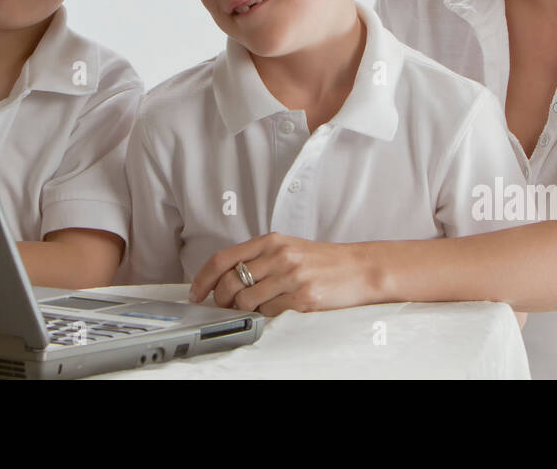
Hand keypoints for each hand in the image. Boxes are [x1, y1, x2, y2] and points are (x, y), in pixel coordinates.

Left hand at [187, 233, 376, 315]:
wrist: (360, 268)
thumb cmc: (323, 261)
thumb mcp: (288, 248)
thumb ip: (259, 258)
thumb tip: (225, 278)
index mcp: (272, 241)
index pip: (223, 258)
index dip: (203, 278)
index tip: (196, 292)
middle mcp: (279, 256)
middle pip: (230, 282)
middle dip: (221, 299)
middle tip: (223, 305)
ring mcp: (291, 278)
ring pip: (246, 301)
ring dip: (245, 309)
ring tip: (256, 306)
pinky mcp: (302, 299)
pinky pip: (269, 313)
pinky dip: (267, 315)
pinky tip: (277, 309)